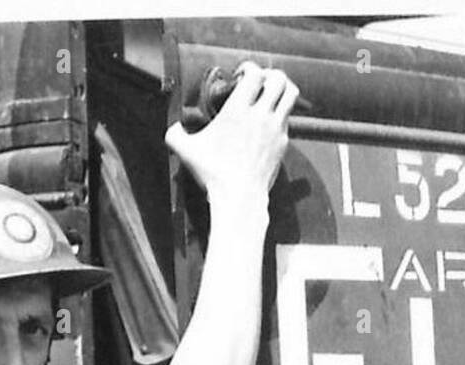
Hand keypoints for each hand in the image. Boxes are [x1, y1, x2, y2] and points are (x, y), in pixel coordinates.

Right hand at [164, 62, 298, 208]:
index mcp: (238, 110)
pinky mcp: (283, 144)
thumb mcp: (186, 151)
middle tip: (259, 82)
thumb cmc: (213, 173)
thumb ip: (175, 134)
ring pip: (291, 94)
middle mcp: (261, 116)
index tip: (240, 75)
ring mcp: (275, 129)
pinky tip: (267, 122)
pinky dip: (280, 115)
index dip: (249, 67)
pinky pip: (287, 120)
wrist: (239, 197)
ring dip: (282, 89)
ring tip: (270, 95)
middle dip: (270, 74)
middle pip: (279, 78)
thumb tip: (173, 128)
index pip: (255, 73)